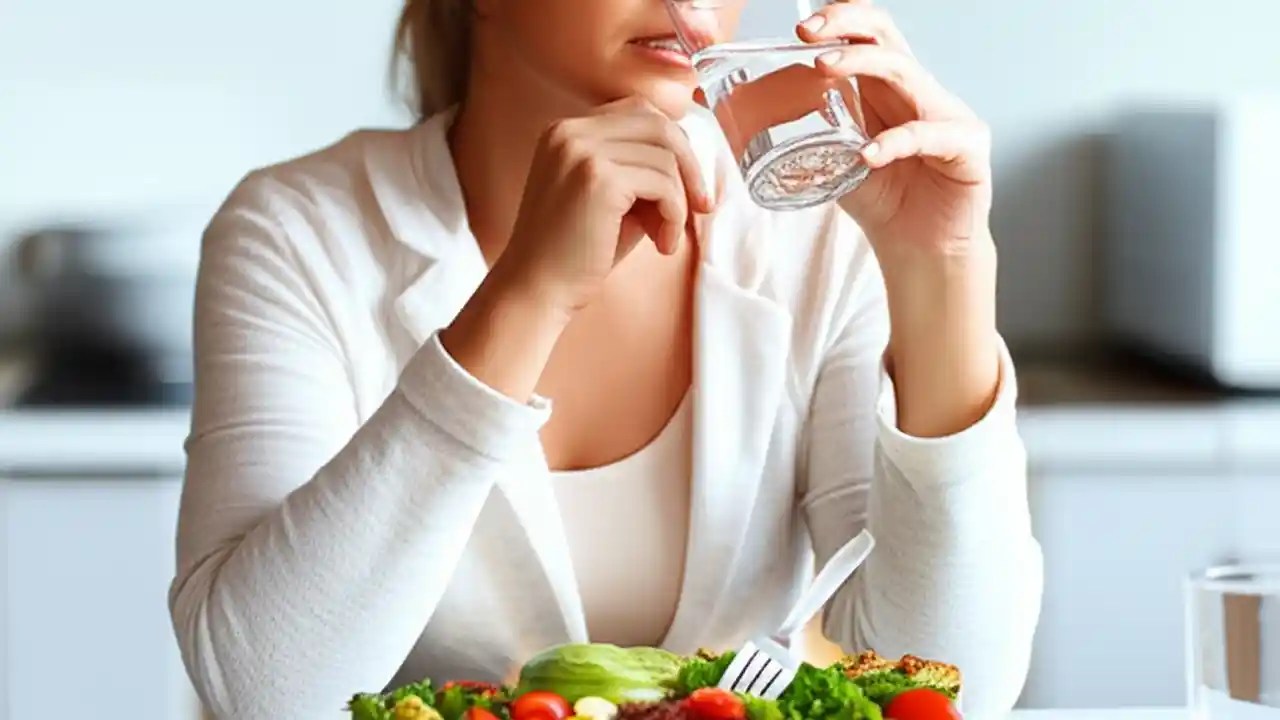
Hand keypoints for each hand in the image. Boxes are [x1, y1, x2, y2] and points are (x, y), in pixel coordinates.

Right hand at [495, 96, 714, 315]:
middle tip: (700, 206)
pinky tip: (661, 245)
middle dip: (689, 165)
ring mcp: (582, 151)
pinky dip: (674, 215)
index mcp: (566, 131)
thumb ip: (638, 171)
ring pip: (666, 156)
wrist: (536, 290)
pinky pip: (664, 184)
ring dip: (679, 202)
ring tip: (665, 238)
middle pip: (658, 124)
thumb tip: (690, 165)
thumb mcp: (608, 199)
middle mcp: (570, 131)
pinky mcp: (599, 178)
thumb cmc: (574, 254)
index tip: (688, 185)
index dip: (673, 147)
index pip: (639, 113)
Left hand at [798, 1, 1001, 437]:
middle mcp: (917, 91)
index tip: (798, 29)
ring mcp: (946, 114)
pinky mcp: (966, 147)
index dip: (837, 19)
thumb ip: (786, 134)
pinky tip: (870, 155)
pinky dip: (896, 141)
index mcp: (885, 89)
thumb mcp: (825, 161)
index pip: (867, 34)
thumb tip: (714, 105)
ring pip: (906, 71)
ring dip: (861, 64)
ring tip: (822, 70)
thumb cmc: (880, 202)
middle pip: (887, 35)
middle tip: (806, 35)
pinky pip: (929, 134)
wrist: (920, 251)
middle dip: (846, 23)